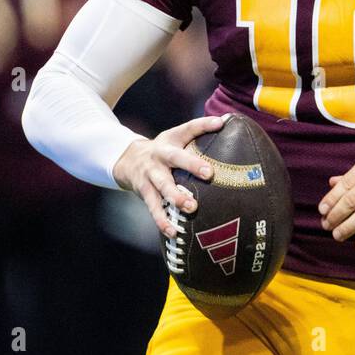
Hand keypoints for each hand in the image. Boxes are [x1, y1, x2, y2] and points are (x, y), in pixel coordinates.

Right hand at [112, 114, 225, 236]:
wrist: (128, 160)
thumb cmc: (164, 149)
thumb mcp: (177, 136)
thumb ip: (199, 130)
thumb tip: (225, 121)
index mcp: (170, 141)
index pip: (188, 128)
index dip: (203, 124)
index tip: (220, 123)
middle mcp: (159, 157)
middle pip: (175, 159)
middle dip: (192, 166)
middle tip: (209, 174)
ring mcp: (150, 176)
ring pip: (162, 187)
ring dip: (175, 198)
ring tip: (190, 208)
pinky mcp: (145, 193)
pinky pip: (154, 209)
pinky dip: (163, 221)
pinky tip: (174, 233)